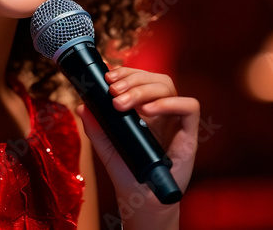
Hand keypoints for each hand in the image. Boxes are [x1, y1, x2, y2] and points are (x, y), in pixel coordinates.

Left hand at [76, 66, 199, 226]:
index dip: (127, 72)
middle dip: (132, 80)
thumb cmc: (128, 172)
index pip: (142, 78)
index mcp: (146, 108)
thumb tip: (82, 106)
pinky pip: (190, 107)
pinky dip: (171, 103)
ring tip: (124, 103)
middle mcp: (162, 111)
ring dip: (144, 89)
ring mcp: (176, 121)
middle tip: (114, 92)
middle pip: (155, 79)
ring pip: (169, 87)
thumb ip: (96, 127)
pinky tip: (149, 111)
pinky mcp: (189, 134)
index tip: (108, 78)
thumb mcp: (106, 147)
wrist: (142, 199)